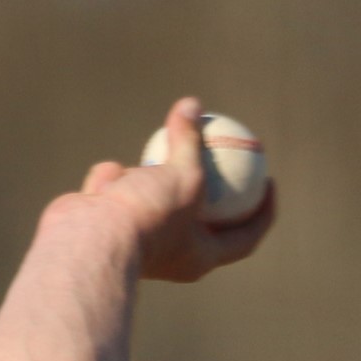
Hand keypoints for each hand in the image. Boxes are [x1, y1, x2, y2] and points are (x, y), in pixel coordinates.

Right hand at [46, 96, 275, 284]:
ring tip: (159, 152)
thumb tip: (192, 105)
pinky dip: (113, 183)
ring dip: (152, 180)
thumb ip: (190, 142)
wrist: (92, 240)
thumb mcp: (184, 175)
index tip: (269, 182)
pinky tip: (110, 171)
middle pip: (200, 220)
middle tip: (220, 158)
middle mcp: (173, 253)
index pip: (245, 237)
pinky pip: (115, 197)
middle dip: (210, 193)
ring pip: (150, 202)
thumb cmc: (150, 216)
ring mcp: (138, 240)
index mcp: (202, 256)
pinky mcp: (106, 227)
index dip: (263, 213)